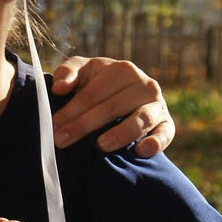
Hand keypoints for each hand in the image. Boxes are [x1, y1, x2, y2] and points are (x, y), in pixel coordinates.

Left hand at [50, 56, 172, 156]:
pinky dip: (155, 143)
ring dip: (121, 133)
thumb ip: (68, 72)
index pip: (93, 93)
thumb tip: (58, 89)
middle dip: (84, 125)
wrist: (129, 94)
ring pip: (140, 119)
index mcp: (122, 70)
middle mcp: (144, 85)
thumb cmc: (100, 82)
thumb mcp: (83, 70)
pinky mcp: (167, 124)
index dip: (71, 110)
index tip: (53, 126)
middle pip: (111, 107)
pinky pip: (165, 134)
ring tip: (102, 145)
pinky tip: (140, 152)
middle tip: (62, 141)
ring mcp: (158, 105)